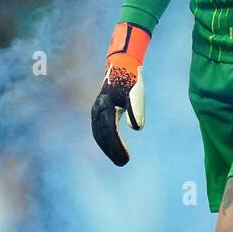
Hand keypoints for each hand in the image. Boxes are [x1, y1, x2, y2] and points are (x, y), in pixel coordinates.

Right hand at [90, 22, 149, 165]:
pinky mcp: (99, 113)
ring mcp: (96, 111)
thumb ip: (135, 109)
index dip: (117, 146)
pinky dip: (105, 142)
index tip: (126, 158)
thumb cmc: (130, 81)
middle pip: (102, 136)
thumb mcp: (135, 93)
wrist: (120, 68)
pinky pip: (99, 131)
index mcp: (105, 105)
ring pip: (99, 135)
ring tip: (120, 160)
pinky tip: (113, 150)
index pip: (110, 131)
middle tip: (124, 163)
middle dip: (112, 151)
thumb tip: (137, 128)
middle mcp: (97, 110)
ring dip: (108, 149)